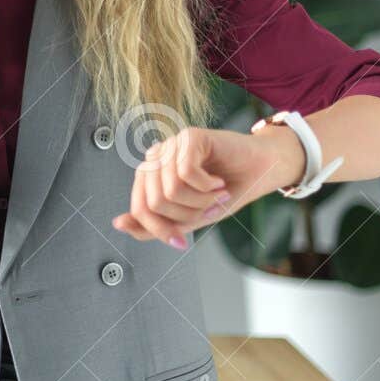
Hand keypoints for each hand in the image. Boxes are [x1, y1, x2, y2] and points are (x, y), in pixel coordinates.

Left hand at [112, 124, 307, 247]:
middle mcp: (155, 158)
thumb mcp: (189, 217)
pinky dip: (207, 186)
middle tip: (207, 208)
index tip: (183, 243)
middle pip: (155, 202)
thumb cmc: (226, 192)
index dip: (161, 230)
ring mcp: (170, 145)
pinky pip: (186, 173)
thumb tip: (118, 224)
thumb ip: (155, 224)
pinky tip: (218, 181)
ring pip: (170, 190)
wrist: (261, 172)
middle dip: (186, 215)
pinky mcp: (189, 137)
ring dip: (200, 201)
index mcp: (150, 177)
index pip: (140, 209)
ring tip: (215, 194)